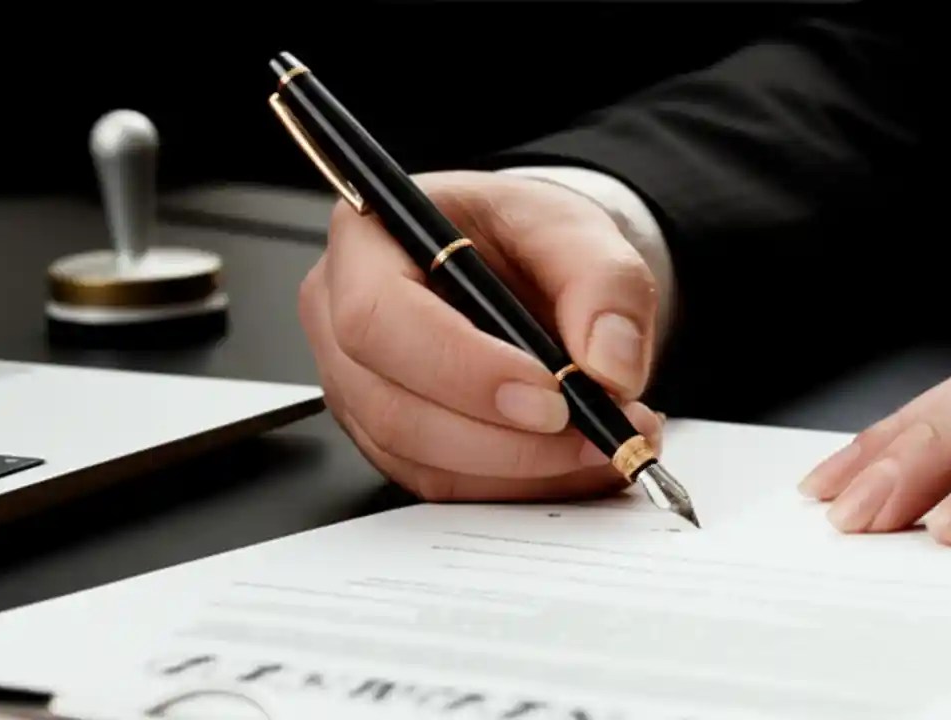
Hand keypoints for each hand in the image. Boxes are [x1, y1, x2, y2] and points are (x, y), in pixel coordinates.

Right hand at [298, 170, 664, 501]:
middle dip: (504, 436)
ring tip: (604, 441)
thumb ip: (604, 283)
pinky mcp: (394, 441)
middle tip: (596, 430)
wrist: (534, 269)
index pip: (378, 317)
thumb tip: (609, 364)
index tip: (551, 393)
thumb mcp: (576, 227)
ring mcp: (360, 388)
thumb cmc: (526, 236)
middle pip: (393, 405)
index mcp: (367, 239)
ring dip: (524, 468)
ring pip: (422, 459)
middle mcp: (341, 319)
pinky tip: (575, 460)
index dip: (461, 368)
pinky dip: (521, 484)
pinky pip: (447, 485)